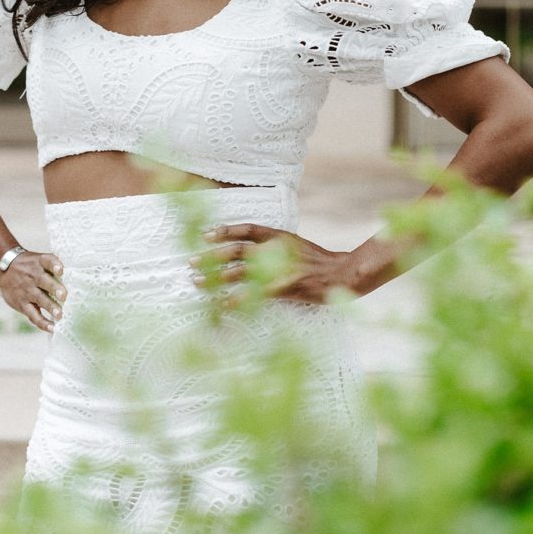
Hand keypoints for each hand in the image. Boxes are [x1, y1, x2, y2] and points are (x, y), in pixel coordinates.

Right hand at [0, 251, 66, 332]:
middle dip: (55, 288)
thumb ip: (54, 264)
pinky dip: (42, 322)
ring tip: (60, 315)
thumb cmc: (29, 265)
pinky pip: (32, 315)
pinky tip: (52, 328)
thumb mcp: (38, 259)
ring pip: (39, 299)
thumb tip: (77, 268)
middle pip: (44, 281)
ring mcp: (27, 291)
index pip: (47, 261)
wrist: (3, 268)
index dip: (54, 265)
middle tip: (64, 296)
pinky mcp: (22, 304)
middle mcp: (33, 276)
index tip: (61, 269)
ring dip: (50, 307)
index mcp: (39, 262)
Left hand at [192, 222, 352, 305]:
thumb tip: (252, 250)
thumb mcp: (295, 244)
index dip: (225, 230)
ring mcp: (280, 267)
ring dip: (217, 277)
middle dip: (212, 256)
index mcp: (279, 236)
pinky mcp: (284, 287)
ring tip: (198, 282)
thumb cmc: (318, 261)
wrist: (341, 274)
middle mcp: (276, 249)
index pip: (247, 229)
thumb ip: (274, 245)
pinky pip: (254, 293)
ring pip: (241, 270)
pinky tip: (222, 304)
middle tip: (191, 262)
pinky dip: (236, 299)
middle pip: (237, 250)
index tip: (206, 235)